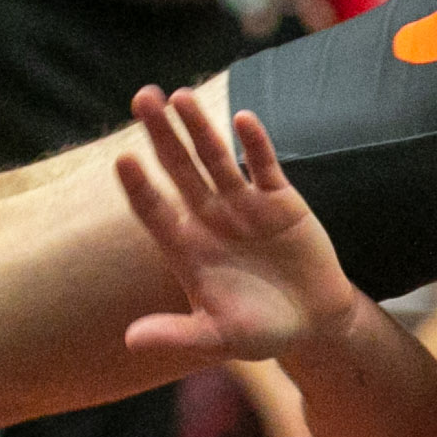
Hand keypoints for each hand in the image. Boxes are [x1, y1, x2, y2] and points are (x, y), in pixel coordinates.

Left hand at [114, 88, 362, 365]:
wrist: (314, 321)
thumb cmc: (260, 332)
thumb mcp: (219, 339)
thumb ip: (178, 335)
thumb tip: (130, 340)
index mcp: (187, 249)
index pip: (154, 211)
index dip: (139, 187)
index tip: (123, 161)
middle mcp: (209, 218)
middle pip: (179, 169)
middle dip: (160, 135)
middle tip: (142, 98)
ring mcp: (243, 205)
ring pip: (216, 158)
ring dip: (200, 128)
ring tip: (181, 96)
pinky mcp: (279, 199)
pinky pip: (264, 165)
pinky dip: (255, 144)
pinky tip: (242, 119)